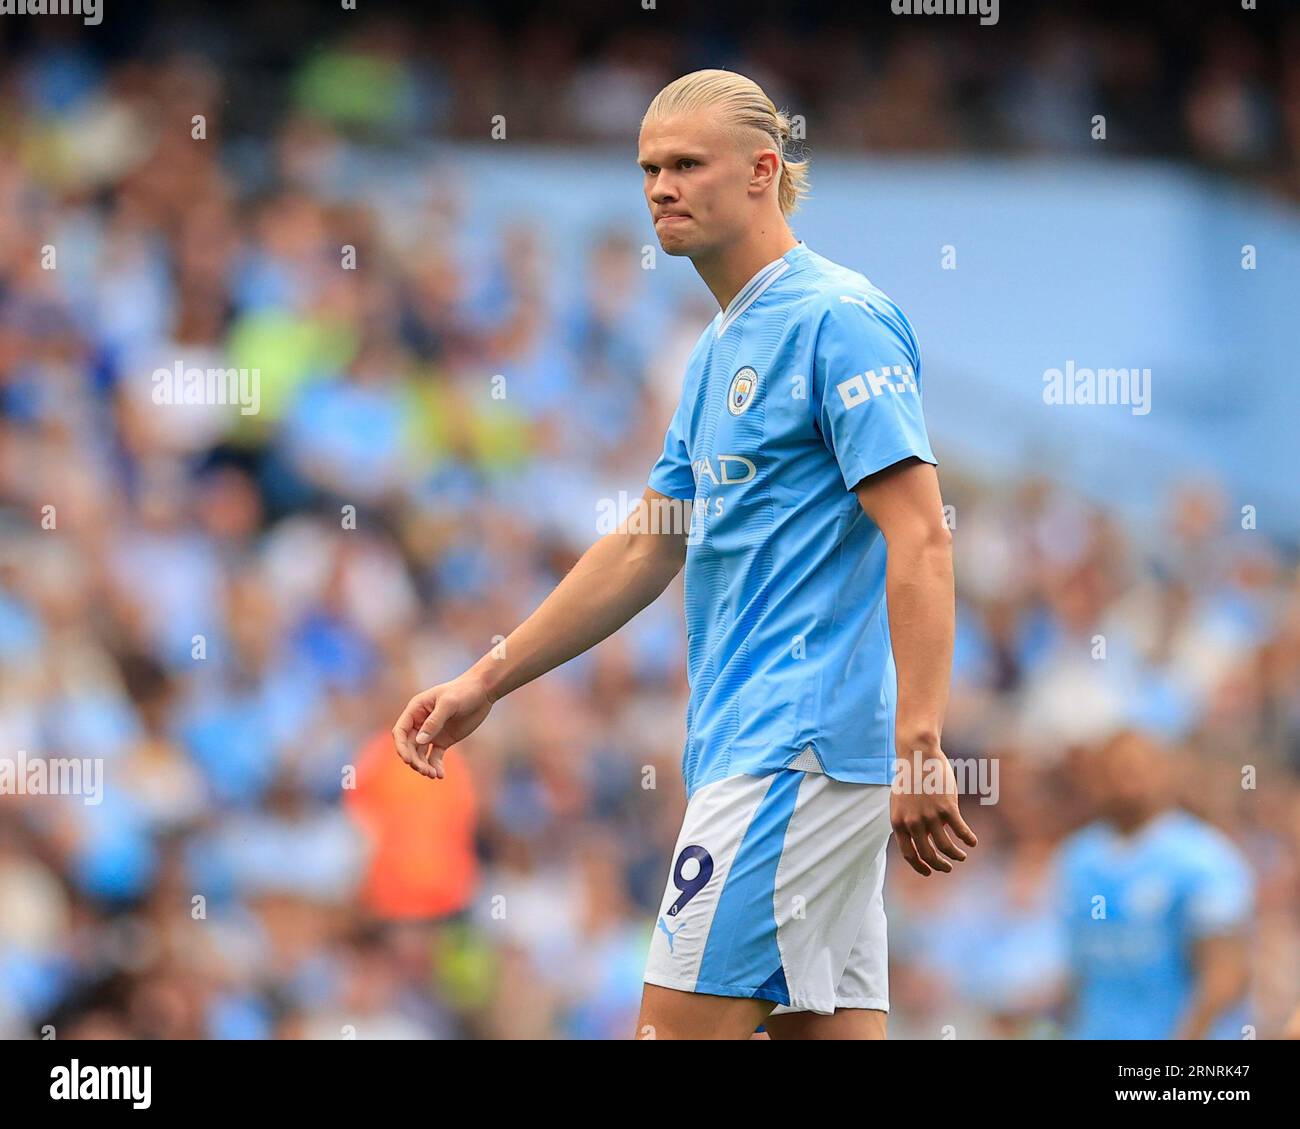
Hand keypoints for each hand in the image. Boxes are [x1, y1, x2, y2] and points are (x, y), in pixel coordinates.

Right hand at [392, 673, 492, 779]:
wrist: (482, 691)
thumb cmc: (464, 691)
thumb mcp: (449, 703)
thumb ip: (434, 721)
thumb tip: (420, 741)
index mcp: (416, 709)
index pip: (400, 731)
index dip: (401, 747)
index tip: (408, 760)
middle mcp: (420, 722)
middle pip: (409, 746)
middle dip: (414, 760)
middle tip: (426, 771)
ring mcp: (431, 732)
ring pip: (420, 753)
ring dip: (424, 765)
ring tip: (434, 774)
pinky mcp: (443, 740)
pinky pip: (434, 756)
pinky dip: (436, 766)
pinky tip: (440, 775)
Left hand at [890, 741, 976, 875]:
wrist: (917, 755)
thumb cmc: (909, 778)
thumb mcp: (900, 803)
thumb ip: (907, 822)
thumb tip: (922, 839)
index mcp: (898, 823)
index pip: (909, 854)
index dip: (920, 867)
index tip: (929, 872)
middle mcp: (913, 823)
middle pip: (928, 855)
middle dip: (940, 866)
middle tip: (948, 868)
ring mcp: (930, 816)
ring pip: (946, 847)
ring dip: (956, 855)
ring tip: (962, 856)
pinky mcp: (947, 807)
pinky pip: (960, 831)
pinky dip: (968, 839)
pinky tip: (972, 842)